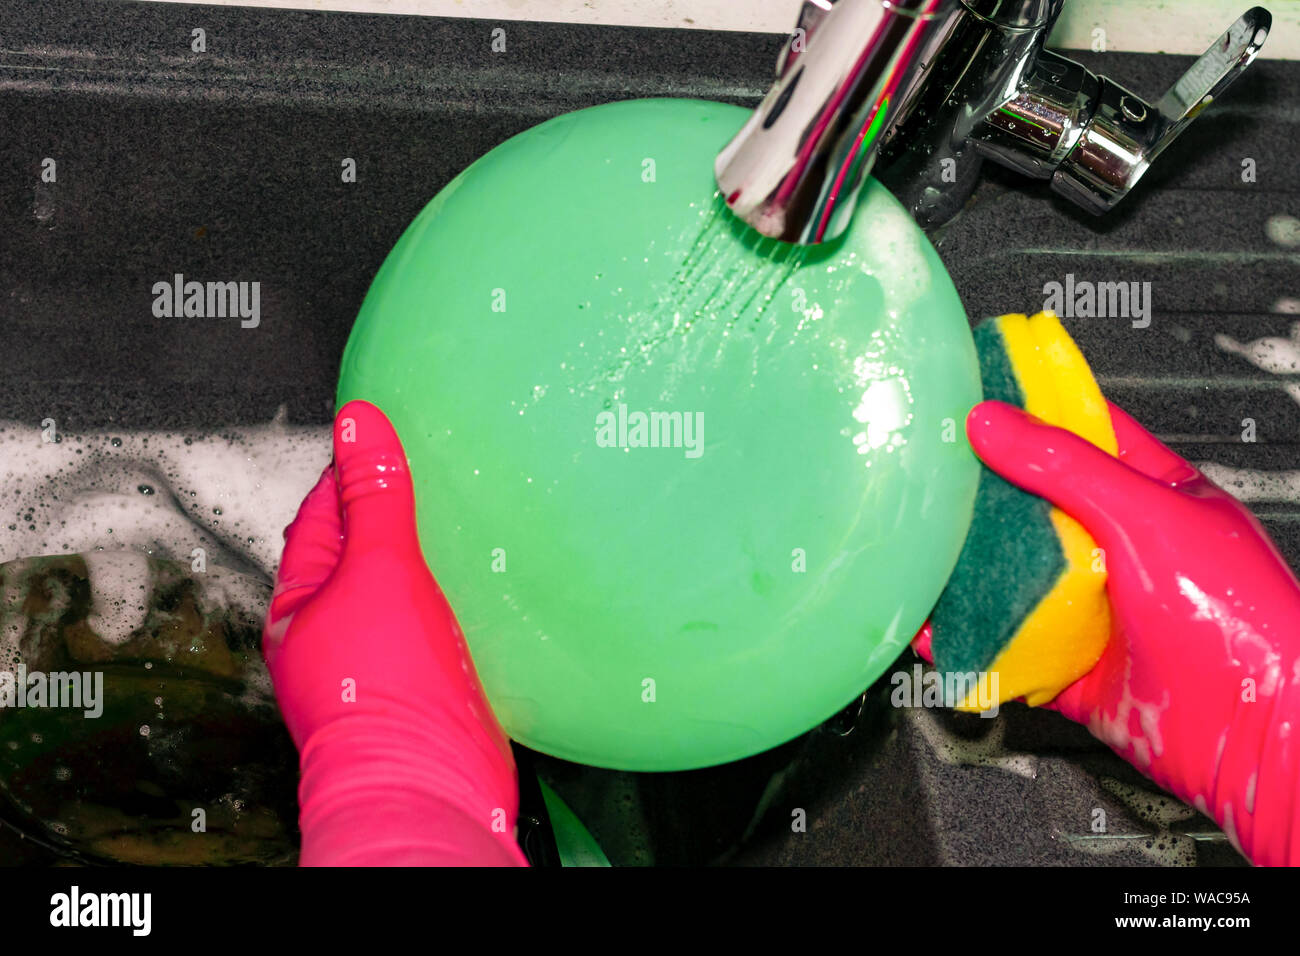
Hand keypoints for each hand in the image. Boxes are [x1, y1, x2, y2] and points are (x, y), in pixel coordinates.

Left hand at [264, 400, 525, 865]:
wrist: (429, 781)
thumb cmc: (382, 694)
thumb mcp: (379, 570)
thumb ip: (374, 495)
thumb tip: (358, 422)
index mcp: (300, 604)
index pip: (321, 515)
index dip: (351, 472)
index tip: (383, 438)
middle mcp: (335, 633)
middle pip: (364, 553)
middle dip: (396, 513)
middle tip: (435, 473)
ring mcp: (381, 662)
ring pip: (405, 590)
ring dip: (431, 558)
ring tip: (467, 521)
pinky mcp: (428, 683)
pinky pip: (440, 625)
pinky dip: (458, 598)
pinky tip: (488, 587)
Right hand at [921, 398, 1299, 865]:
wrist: (1256, 736)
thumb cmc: (1240, 622)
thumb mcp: (1146, 517)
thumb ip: (1066, 466)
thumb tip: (995, 422)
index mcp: (1151, 496)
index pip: (1082, 435)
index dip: (1030, 411)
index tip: (974, 395)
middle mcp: (1120, 551)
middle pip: (1032, 510)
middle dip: (980, 495)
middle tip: (926, 475)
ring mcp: (1094, 612)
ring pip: (1012, 580)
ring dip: (966, 571)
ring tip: (919, 549)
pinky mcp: (1071, 670)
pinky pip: (1005, 649)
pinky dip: (967, 641)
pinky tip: (933, 627)